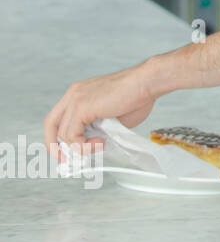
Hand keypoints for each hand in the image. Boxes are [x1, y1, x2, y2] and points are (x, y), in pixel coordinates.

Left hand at [44, 63, 159, 159]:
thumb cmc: (137, 96)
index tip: (70, 150)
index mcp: (79, 94)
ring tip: (100, 145)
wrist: (147, 82)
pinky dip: (83, 144)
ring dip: (80, 147)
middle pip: (50, 124)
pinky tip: (100, 142)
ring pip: (62, 133)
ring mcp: (75, 100)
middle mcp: (73, 94)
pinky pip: (71, 135)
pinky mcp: (81, 107)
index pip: (59, 118)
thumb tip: (95, 142)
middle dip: (56, 146)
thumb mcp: (113, 116)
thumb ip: (99, 127)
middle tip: (68, 159)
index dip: (60, 136)